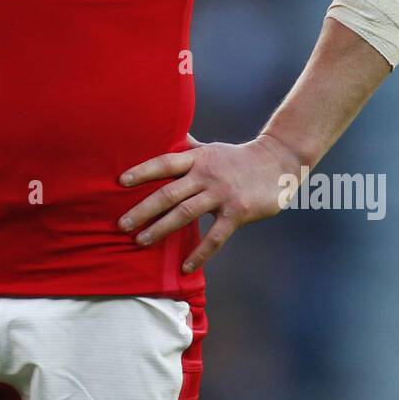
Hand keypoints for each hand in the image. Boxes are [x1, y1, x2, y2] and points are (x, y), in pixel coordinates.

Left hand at [117, 132, 300, 271]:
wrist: (278, 162)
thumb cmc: (237, 158)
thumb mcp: (210, 149)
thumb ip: (187, 147)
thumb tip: (163, 133)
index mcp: (197, 158)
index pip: (164, 163)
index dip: (142, 171)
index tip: (120, 182)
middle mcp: (206, 174)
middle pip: (169, 193)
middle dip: (143, 209)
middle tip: (121, 224)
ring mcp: (222, 194)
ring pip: (185, 214)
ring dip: (161, 229)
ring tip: (141, 241)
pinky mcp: (238, 212)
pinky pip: (215, 237)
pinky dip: (199, 253)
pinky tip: (185, 266)